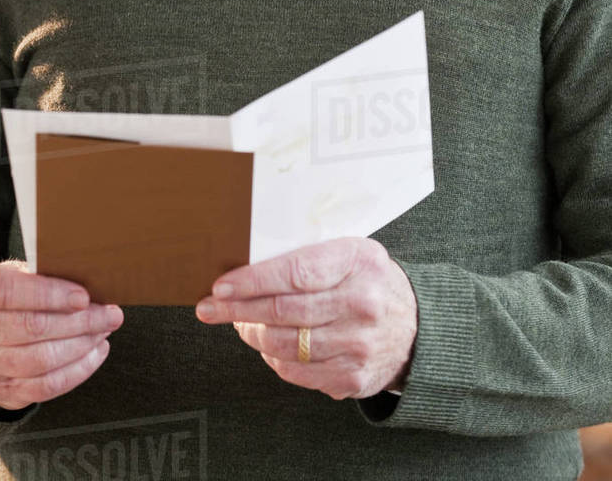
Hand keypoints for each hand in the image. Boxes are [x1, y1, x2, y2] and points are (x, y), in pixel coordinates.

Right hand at [0, 257, 123, 409]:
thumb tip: (86, 280)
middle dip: (80, 321)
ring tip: (105, 329)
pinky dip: (77, 370)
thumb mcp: (6, 270)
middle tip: (111, 313)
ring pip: (41, 360)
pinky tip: (96, 352)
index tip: (83, 296)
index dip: (47, 294)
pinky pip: (45, 387)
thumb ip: (36, 273)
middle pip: (31, 328)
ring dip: (82, 345)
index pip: (6, 292)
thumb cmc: (0, 290)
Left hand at [194, 237, 415, 399]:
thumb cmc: (369, 282)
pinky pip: (298, 372)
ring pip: (285, 344)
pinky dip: (275, 359)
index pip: (295, 271)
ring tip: (240, 324)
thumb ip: (308, 257)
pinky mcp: (354, 377)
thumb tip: (248, 269)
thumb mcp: (350, 252)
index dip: (252, 281)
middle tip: (211, 308)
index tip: (221, 287)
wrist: (418, 327)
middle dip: (238, 310)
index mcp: (358, 261)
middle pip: (283, 310)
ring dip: (253, 334)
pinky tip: (268, 346)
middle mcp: (361, 303)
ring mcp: (359, 344)